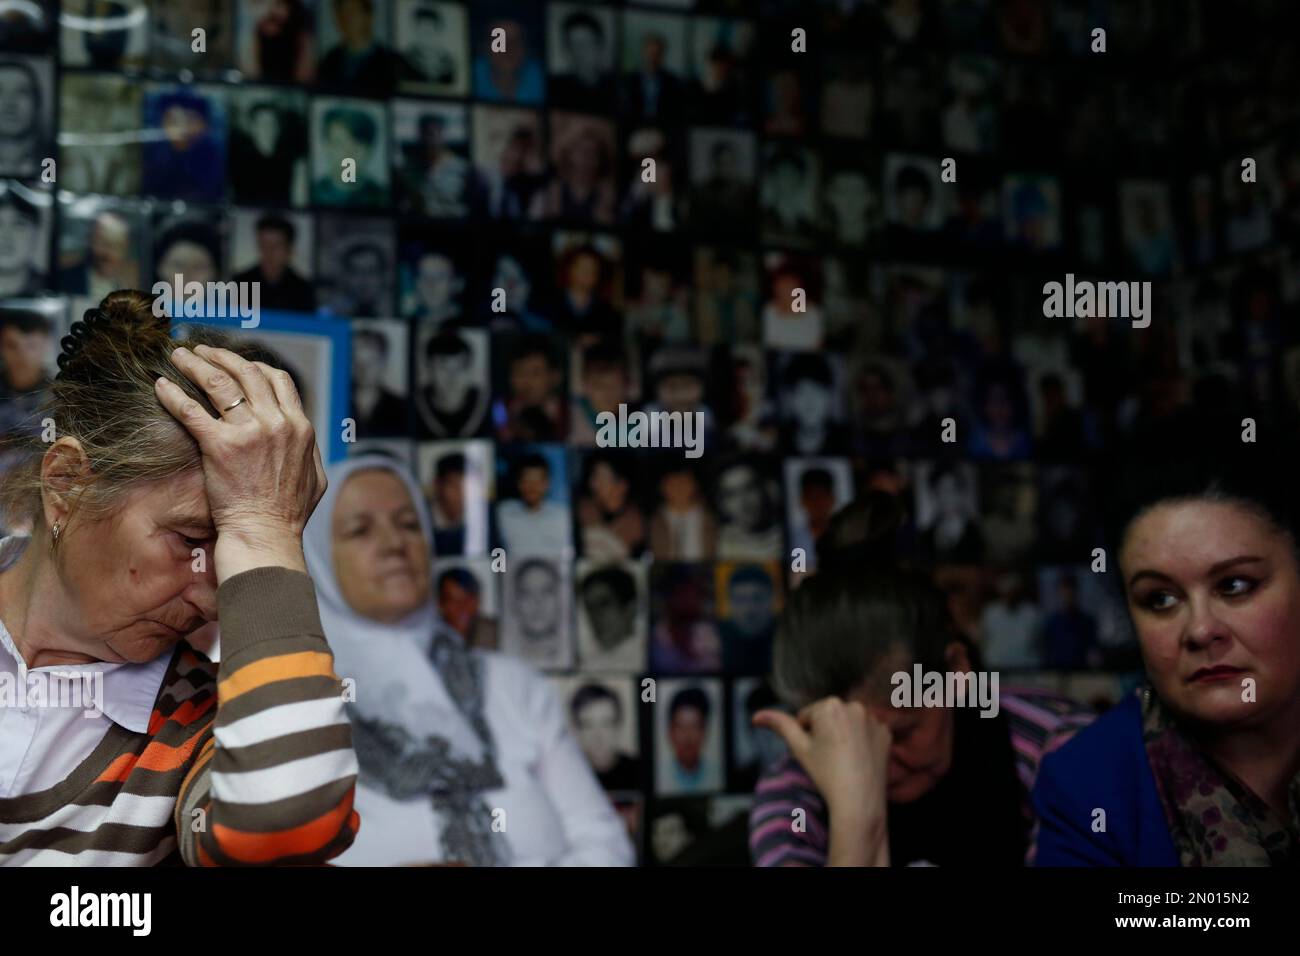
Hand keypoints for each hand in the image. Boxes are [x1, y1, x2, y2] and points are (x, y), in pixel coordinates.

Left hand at [155, 344, 326, 581]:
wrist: (266, 536)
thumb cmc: (288, 514)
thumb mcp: (314, 478)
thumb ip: (310, 452)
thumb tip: (307, 441)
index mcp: (300, 427)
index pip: (277, 380)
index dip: (254, 366)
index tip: (235, 364)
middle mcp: (277, 423)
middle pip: (246, 373)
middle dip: (221, 356)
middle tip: (201, 351)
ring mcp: (249, 432)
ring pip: (218, 383)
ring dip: (196, 365)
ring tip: (179, 356)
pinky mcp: (220, 445)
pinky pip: (191, 410)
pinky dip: (173, 394)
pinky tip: (160, 385)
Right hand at [754, 697, 891, 864]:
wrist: (859, 801)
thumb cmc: (825, 774)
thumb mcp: (798, 748)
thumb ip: (779, 725)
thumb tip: (756, 715)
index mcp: (830, 705)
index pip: (808, 716)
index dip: (806, 735)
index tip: (816, 754)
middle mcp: (854, 705)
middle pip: (830, 716)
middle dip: (826, 732)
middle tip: (829, 758)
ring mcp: (873, 718)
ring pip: (849, 722)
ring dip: (844, 734)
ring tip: (844, 759)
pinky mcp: (886, 732)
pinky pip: (867, 731)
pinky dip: (862, 741)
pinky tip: (859, 758)